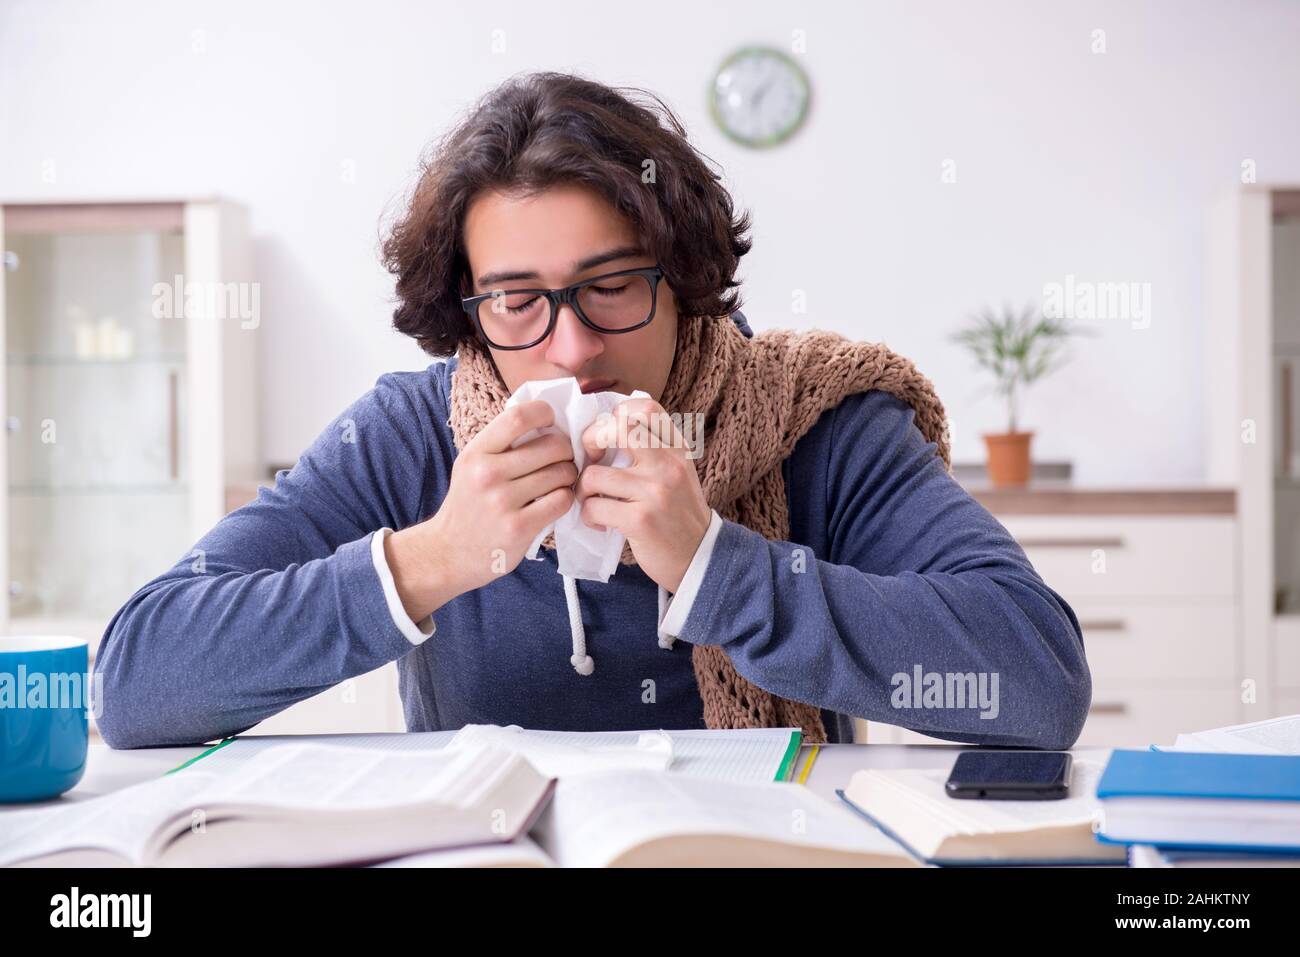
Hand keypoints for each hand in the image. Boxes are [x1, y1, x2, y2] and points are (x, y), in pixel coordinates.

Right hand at [386, 400, 577, 620]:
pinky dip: (565, 499)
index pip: (518, 417)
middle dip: (566, 451)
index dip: (544, 413)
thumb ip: (501, 444)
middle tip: (562, 460)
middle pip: (552, 445)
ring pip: (561, 473)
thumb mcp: (472, 465)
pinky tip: (554, 502)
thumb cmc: (469, 504)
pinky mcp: (519, 527)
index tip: (551, 422)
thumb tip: (546, 420)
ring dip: (568, 476)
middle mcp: (487, 474)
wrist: (450, 552)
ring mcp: (503, 502)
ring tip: (557, 483)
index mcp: (476, 452)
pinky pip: (562, 501)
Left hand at [576, 398, 711, 593]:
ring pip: (594, 474)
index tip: (610, 433)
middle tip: (592, 461)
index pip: (646, 408)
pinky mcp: (640, 520)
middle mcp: (669, 465)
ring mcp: (655, 492)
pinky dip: (589, 515)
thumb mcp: (677, 471)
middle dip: (590, 440)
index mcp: (678, 449)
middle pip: (617, 428)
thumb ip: (653, 447)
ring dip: (584, 489)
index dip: (618, 413)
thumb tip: (606, 425)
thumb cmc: (679, 512)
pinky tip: (601, 522)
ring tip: (594, 499)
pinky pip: (594, 506)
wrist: (700, 556)